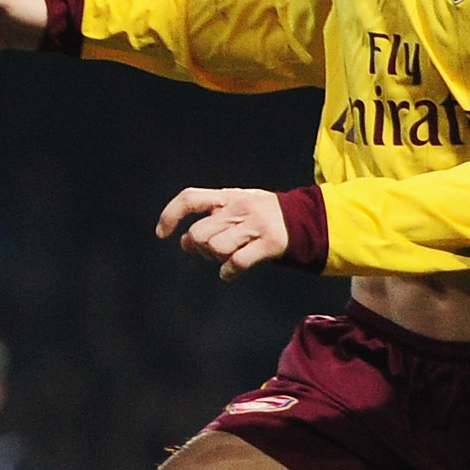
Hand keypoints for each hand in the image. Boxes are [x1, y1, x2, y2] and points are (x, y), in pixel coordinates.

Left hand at [157, 187, 289, 279]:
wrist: (306, 219)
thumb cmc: (263, 217)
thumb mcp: (234, 211)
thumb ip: (209, 222)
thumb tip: (184, 242)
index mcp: (227, 197)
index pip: (190, 198)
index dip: (170, 215)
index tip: (162, 234)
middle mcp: (239, 207)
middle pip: (198, 233)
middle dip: (199, 248)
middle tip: (213, 250)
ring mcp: (255, 225)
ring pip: (215, 248)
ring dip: (216, 259)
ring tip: (228, 257)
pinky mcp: (270, 243)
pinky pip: (236, 262)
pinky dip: (228, 272)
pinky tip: (230, 272)